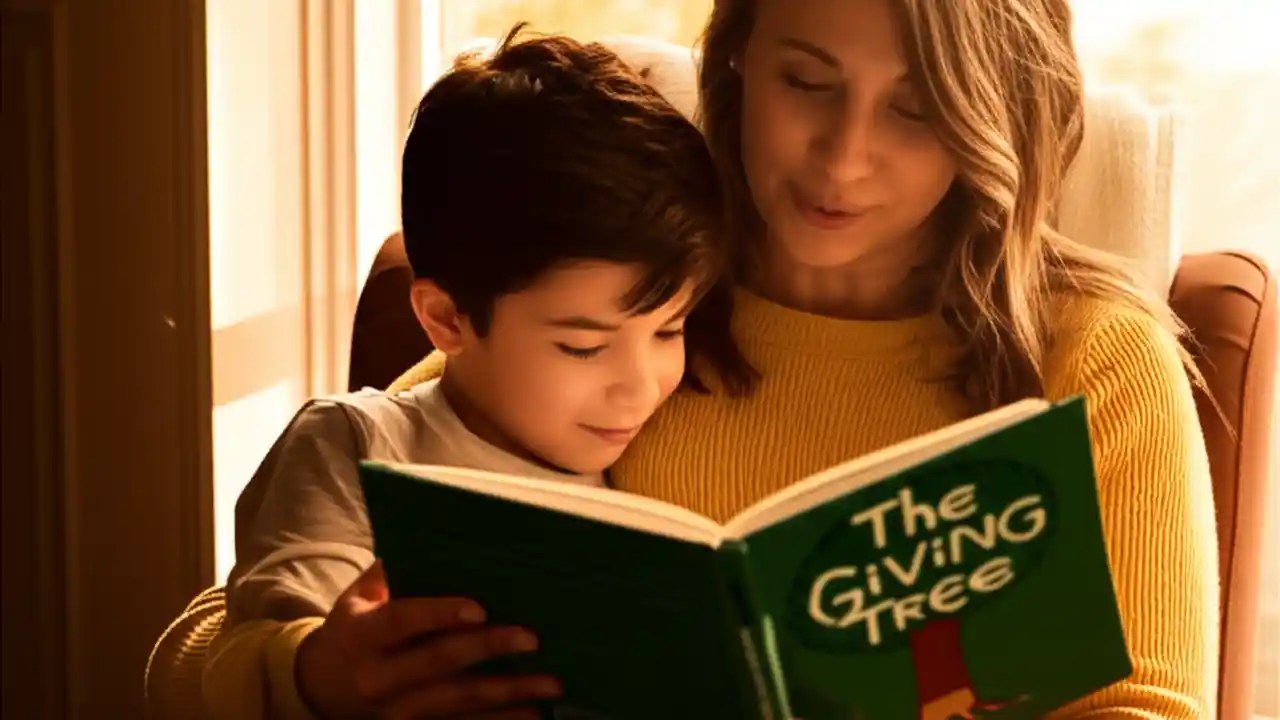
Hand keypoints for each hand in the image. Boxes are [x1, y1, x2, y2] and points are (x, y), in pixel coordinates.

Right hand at [296, 560, 561, 718]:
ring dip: (507, 693)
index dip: (440, 614)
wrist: (320, 688)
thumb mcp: (359, 597)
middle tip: (531, 638)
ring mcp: (396, 711)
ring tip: (550, 683)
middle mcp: (377, 678)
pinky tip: (533, 712)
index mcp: (362, 635)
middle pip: (438, 663)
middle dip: (487, 649)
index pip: (402, 621)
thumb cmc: (354, 629)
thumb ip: (392, 570)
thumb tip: (438, 535)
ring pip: (457, 703)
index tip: (480, 608)